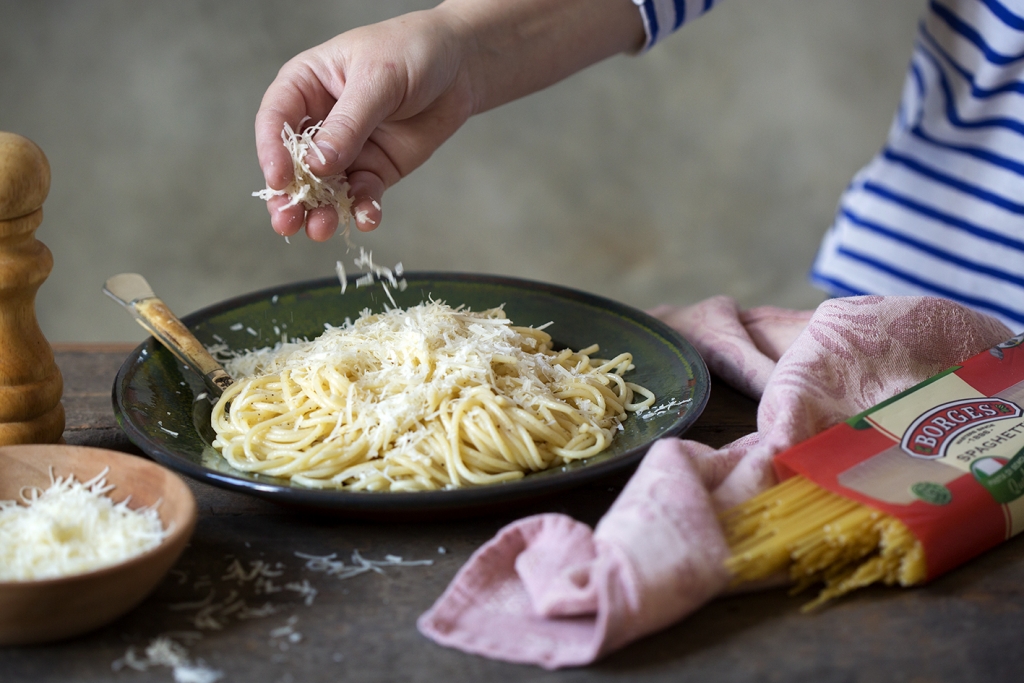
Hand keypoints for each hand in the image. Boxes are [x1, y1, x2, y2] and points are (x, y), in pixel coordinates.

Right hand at [255, 9, 474, 240]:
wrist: (461, 66)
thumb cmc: (412, 52)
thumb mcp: (378, 79)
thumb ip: (349, 123)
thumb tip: (318, 164)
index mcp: (305, 86)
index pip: (276, 121)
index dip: (272, 152)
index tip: (279, 180)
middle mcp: (319, 121)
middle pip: (293, 164)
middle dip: (290, 196)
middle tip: (286, 222)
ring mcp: (347, 149)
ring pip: (324, 188)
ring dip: (321, 210)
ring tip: (322, 229)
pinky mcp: (375, 169)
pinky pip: (362, 194)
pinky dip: (363, 209)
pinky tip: (367, 218)